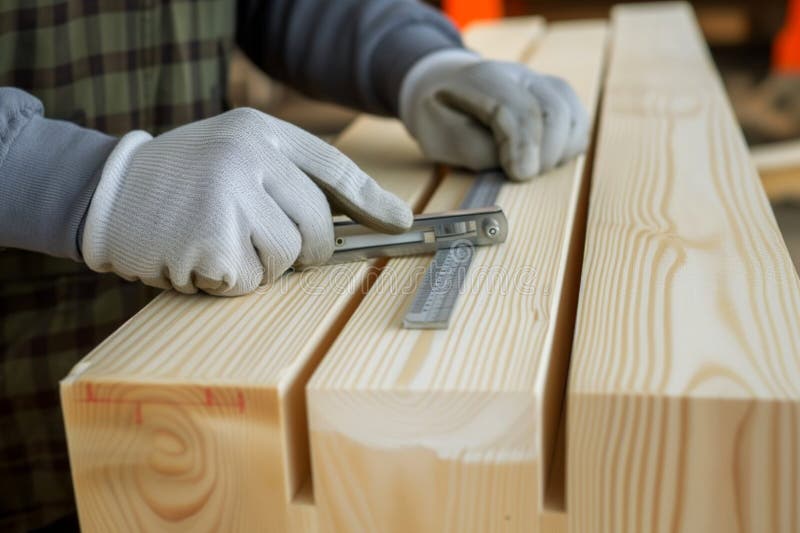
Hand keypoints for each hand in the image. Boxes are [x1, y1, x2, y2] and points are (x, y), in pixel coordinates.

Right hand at [81, 108, 411, 294]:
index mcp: (260, 131)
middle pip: (316, 227)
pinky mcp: (214, 239)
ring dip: (257, 265)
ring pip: (287, 258)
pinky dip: (228, 281)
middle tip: (259, 244)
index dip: (372, 201)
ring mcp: (232, 196)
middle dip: (301, 250)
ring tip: (217, 241)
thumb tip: (354, 220)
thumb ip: (285, 177)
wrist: (105, 192)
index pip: (334, 168)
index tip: (401, 223)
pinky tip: (198, 257)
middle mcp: (250, 156)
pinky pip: (251, 280)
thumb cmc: (177, 181)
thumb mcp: (232, 154)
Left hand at [399, 50, 588, 180]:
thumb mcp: (440, 137)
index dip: (521, 145)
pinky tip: (548, 158)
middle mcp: (517, 74)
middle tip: (524, 176)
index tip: (519, 176)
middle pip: (552, 110)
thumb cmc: (440, 118)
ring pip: (571, 115)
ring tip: (534, 168)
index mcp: (481, 78)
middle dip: (544, 152)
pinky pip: (577, 121)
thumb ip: (476, 150)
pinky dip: (569, 145)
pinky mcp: (555, 97)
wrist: (443, 89)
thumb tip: (521, 168)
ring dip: (559, 150)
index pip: (514, 108)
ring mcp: (539, 82)